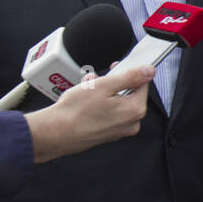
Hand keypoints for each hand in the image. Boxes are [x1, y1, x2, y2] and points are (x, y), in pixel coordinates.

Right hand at [24, 64, 154, 162]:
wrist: (54, 134)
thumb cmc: (75, 112)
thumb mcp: (104, 86)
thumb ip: (130, 77)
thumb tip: (149, 71)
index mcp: (135, 110)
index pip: (142, 84)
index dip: (130, 72)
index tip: (118, 67)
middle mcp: (131, 123)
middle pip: (128, 94)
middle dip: (112, 82)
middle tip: (97, 77)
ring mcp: (119, 131)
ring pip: (116, 103)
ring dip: (103, 92)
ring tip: (86, 87)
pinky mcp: (107, 134)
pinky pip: (109, 114)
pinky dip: (99, 104)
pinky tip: (84, 99)